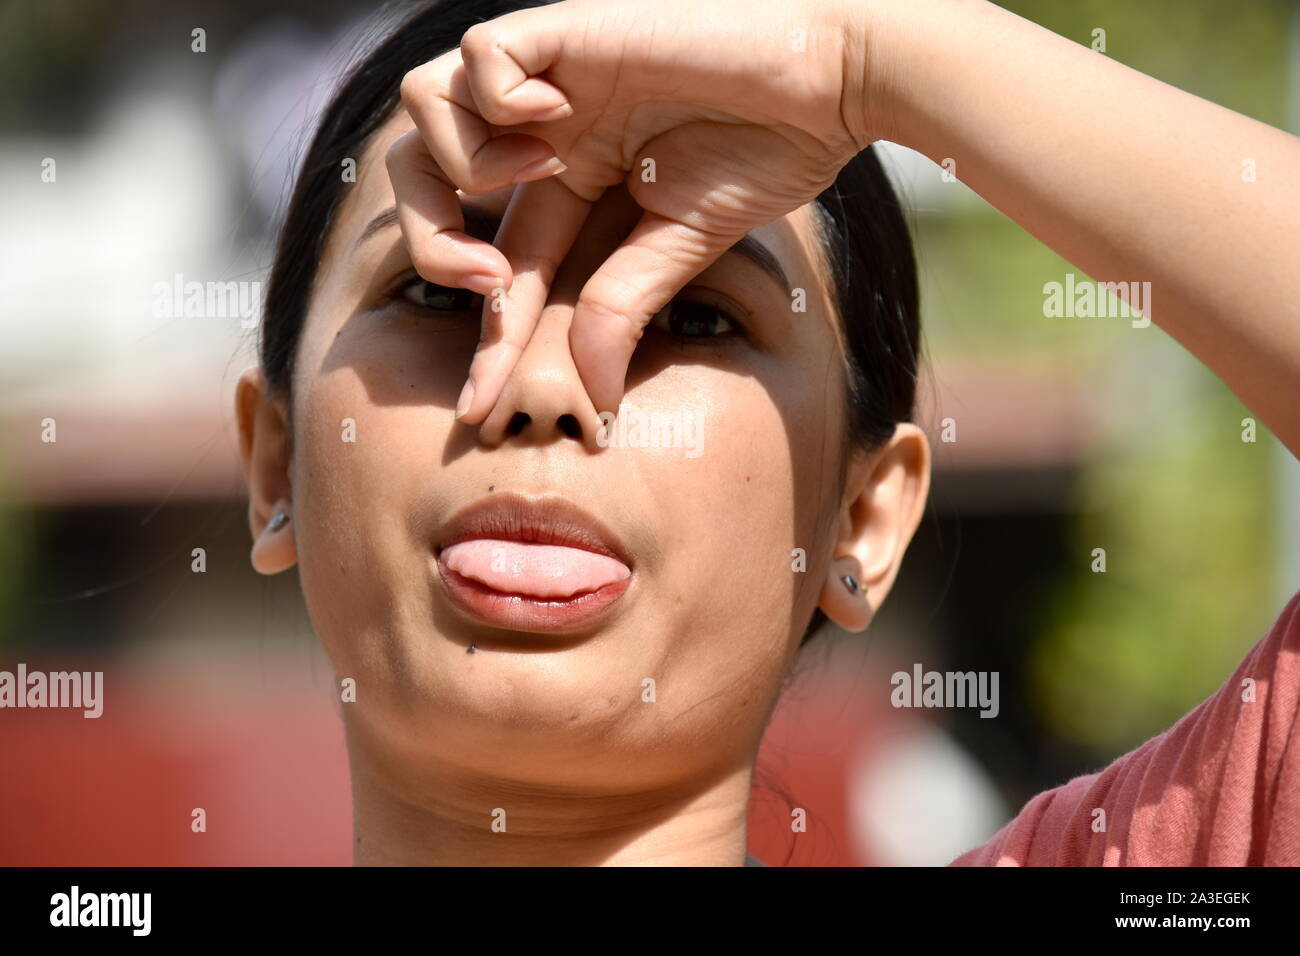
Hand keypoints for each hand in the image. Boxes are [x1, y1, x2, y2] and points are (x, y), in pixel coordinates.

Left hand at [386, 0, 880, 421]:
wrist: (829, 79)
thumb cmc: (767, 150)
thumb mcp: (680, 243)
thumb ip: (622, 307)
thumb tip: (595, 398)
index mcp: (569, 180)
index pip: (497, 264)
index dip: (482, 337)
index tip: (477, 405)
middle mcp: (543, 127)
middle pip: (419, 177)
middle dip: (430, 244)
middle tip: (489, 279)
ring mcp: (549, 74)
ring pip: (424, 104)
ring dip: (462, 163)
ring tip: (544, 171)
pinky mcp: (567, 28)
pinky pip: (480, 54)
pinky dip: (498, 96)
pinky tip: (556, 115)